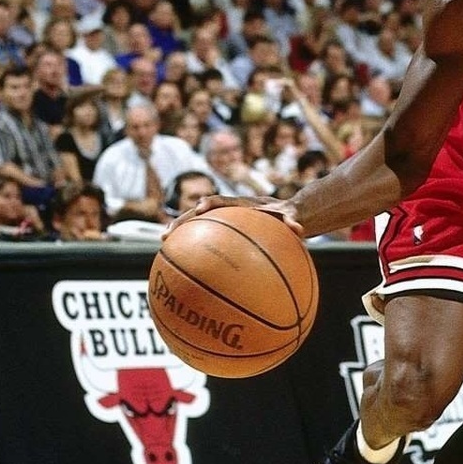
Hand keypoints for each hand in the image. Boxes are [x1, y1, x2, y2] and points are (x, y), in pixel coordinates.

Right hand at [169, 194, 302, 236]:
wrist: (284, 213)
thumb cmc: (287, 216)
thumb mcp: (291, 217)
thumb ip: (293, 220)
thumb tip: (299, 228)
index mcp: (243, 204)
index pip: (223, 201)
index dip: (211, 203)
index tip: (200, 209)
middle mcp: (228, 209)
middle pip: (200, 212)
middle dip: (183, 220)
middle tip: (167, 234)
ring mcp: (222, 218)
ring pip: (196, 223)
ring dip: (180, 231)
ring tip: (163, 243)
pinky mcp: (220, 230)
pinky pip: (203, 236)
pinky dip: (192, 245)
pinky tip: (181, 263)